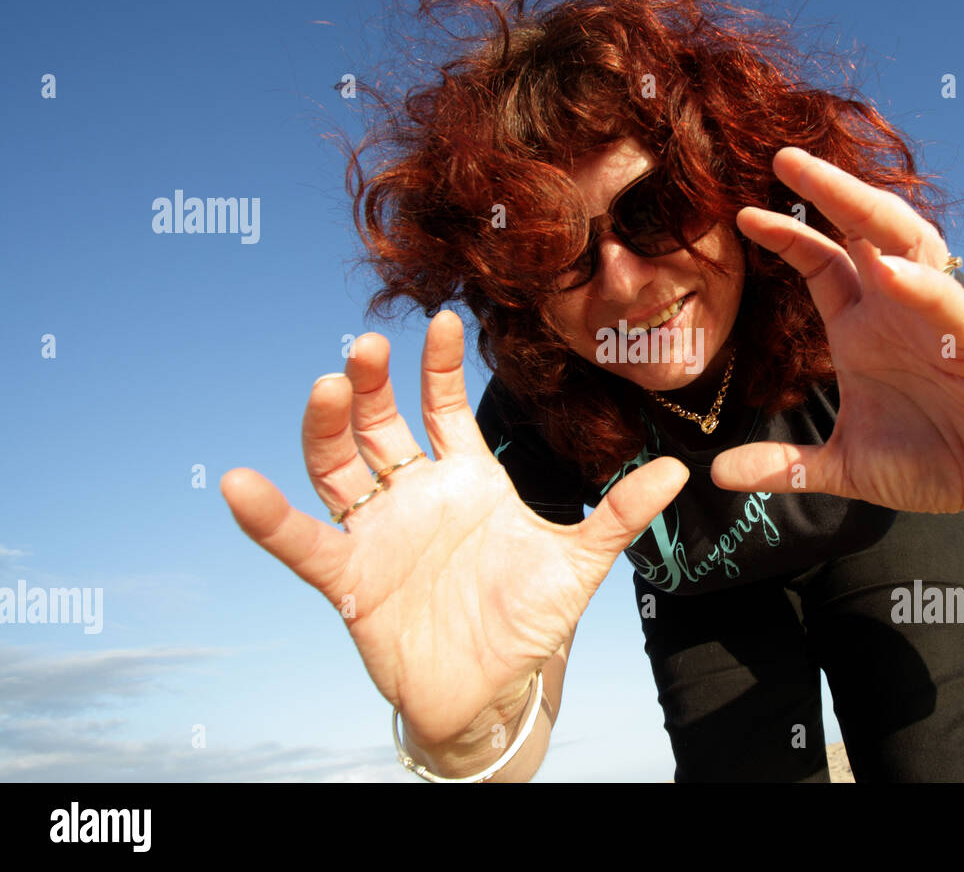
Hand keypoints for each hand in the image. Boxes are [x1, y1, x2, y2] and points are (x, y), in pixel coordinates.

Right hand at [220, 310, 686, 747]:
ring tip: (326, 386)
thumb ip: (618, 514)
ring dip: (327, 428)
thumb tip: (678, 470)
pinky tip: (238, 485)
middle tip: (365, 345)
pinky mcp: (348, 578)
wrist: (491, 690)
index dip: (439, 366)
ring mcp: (379, 532)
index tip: (445, 321)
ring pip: (340, 467)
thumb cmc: (528, 620)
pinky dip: (269, 517)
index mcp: (468, 479)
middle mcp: (416, 495)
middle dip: (372, 383)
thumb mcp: (578, 563)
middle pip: (382, 425)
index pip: (445, 407)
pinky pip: (302, 542)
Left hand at [711, 147, 963, 516]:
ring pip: (907, 247)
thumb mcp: (849, 467)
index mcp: (866, 330)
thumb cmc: (941, 462)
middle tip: (781, 157)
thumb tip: (716, 472)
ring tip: (830, 182)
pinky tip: (889, 269)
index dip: (787, 237)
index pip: (822, 264)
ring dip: (871, 213)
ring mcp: (941, 321)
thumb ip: (786, 467)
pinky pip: (951, 305)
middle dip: (826, 192)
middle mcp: (900, 311)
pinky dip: (921, 284)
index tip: (741, 216)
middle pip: (861, 233)